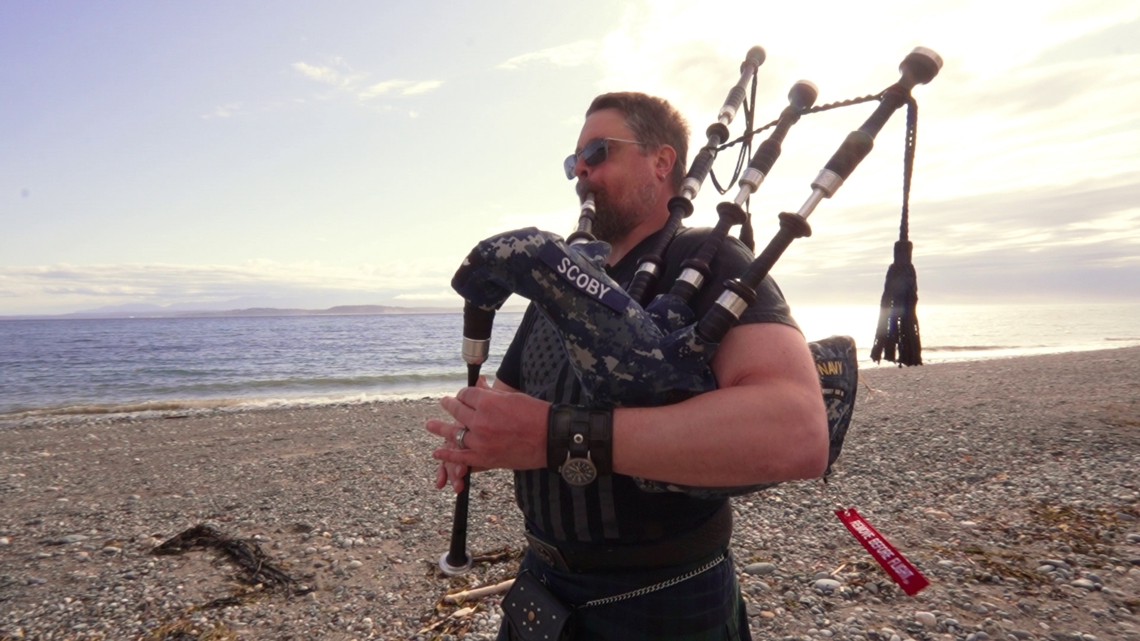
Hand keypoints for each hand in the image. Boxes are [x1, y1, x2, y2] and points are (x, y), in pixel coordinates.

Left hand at [425, 377, 548, 491]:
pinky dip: (447, 455)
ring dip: (440, 429)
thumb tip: (478, 385)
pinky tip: (436, 452)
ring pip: (455, 433)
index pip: (466, 394)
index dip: (464, 393)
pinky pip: (461, 457)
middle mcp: (480, 421)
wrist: (551, 438)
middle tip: (444, 402)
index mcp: (487, 402)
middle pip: (457, 411)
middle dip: (450, 405)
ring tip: (430, 425)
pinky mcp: (485, 458)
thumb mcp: (512, 397)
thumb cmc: (536, 414)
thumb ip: (491, 393)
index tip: (464, 394)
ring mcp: (481, 441)